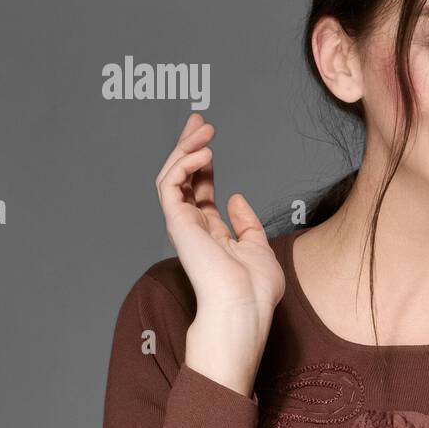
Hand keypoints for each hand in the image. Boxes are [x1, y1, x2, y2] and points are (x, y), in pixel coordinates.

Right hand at [156, 113, 282, 392]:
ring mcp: (182, 225)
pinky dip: (183, 165)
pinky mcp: (177, 223)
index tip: (209, 134)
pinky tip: (204, 155)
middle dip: (188, 144)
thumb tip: (237, 199)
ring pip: (171, 176)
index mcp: (210, 231)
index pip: (200, 187)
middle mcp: (192, 226)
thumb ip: (246, 224)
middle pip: (182, 176)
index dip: (202, 160)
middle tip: (199, 119)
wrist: (245, 308)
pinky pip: (169, 185)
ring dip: (185, 149)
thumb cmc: (255, 290)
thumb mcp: (259, 248)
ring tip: (205, 131)